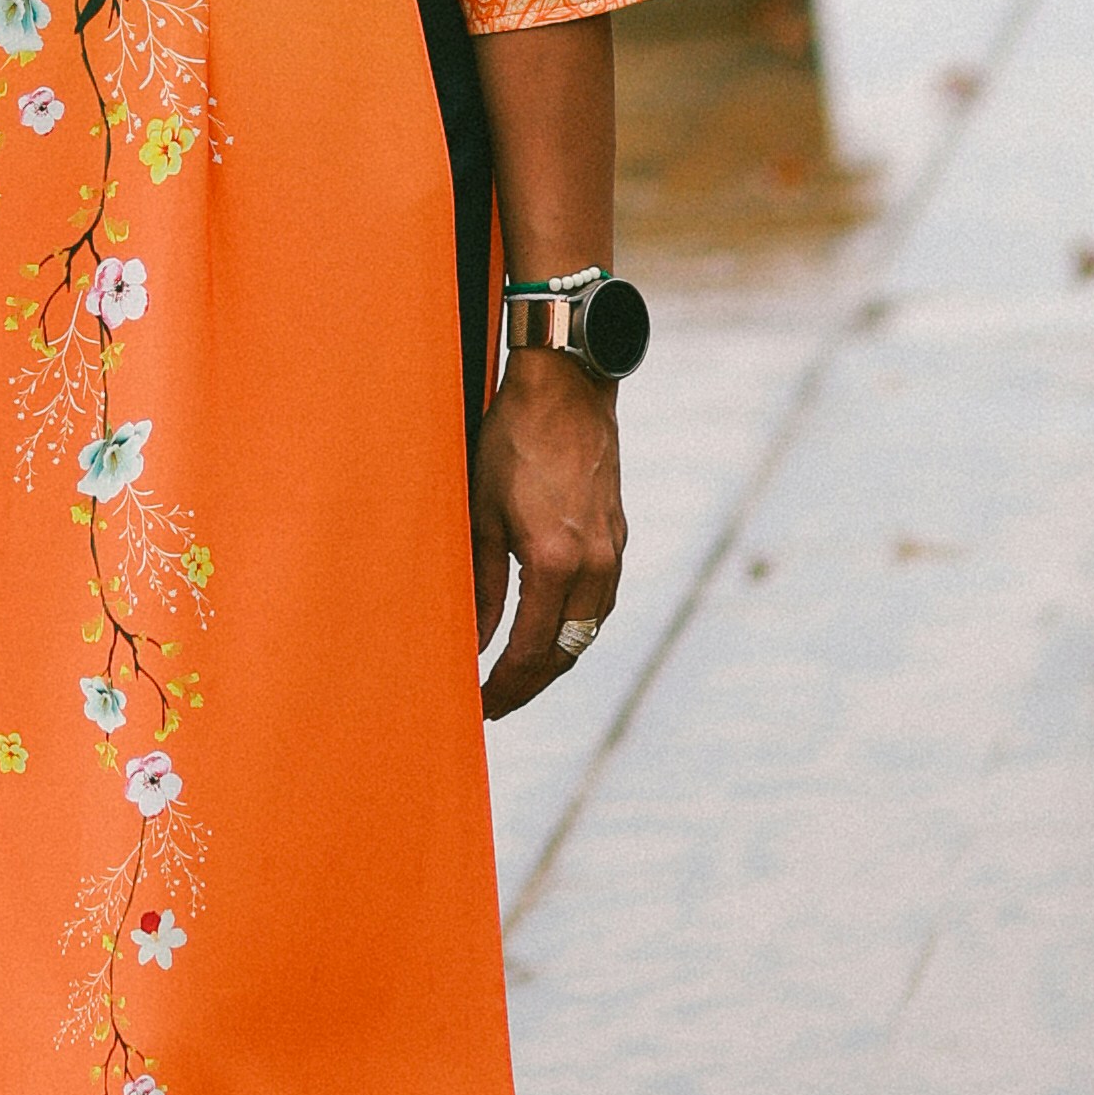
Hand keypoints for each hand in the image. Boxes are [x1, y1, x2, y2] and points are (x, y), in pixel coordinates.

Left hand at [472, 357, 624, 715]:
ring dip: (554, 660)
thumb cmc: (513, 442)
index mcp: (554, 561)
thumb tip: (475, 640)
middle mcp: (593, 565)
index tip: (480, 705)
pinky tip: (547, 631)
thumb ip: (481, 585)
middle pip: (565, 652)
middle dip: (530, 685)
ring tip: (517, 677)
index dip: (504, 686)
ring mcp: (612, 552)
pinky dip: (573, 627)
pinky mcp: (618, 537)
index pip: (530, 651)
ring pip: (587, 631)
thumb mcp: (480, 513)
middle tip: (496, 704)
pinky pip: (599, 602)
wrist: (567, 389)